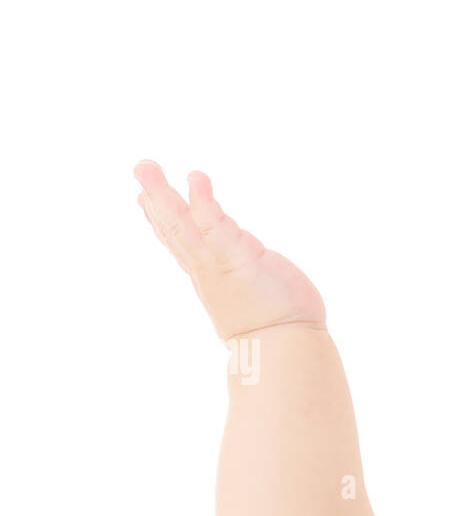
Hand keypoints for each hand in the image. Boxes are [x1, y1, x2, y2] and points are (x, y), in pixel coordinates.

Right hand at [133, 160, 326, 342]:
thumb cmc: (276, 330)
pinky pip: (214, 226)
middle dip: (155, 199)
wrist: (284, 349)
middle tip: (140, 167)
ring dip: (163, 195)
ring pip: (183, 225)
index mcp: (211, 277)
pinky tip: (196, 178)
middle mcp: (208, 269)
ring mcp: (218, 263)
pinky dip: (203, 201)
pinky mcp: (237, 258)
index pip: (181, 245)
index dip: (160, 222)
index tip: (142, 200)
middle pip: (174, 230)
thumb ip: (246, 290)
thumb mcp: (253, 306)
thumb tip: (251, 296)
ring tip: (144, 165)